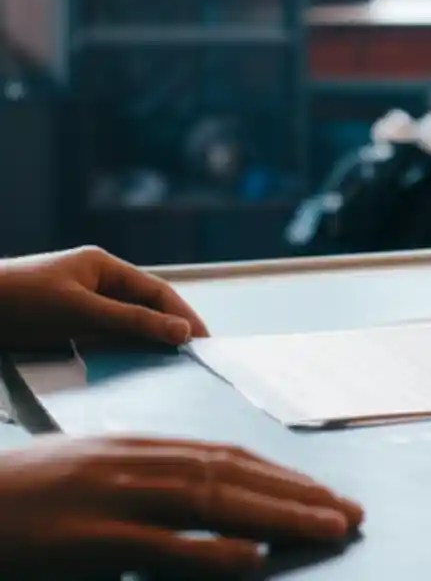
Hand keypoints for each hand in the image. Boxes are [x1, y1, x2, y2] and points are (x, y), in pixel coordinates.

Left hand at [0, 246, 209, 350]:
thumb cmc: (20, 301)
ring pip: (126, 324)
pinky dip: (122, 351)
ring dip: (147, 342)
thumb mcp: (80, 311)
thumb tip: (181, 332)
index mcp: (103, 267)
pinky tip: (134, 367)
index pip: (157, 291)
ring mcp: (80, 303)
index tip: (205, 340)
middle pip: (145, 306)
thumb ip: (131, 322)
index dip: (183, 315)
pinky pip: (104, 338)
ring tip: (173, 366)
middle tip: (197, 357)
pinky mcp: (65, 325)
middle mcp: (96, 282)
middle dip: (170, 329)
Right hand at [0, 435, 363, 579]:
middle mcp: (133, 464)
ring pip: (213, 501)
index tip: (325, 492)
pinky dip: (211, 553)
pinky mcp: (87, 539)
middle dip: (299, 494)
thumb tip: (201, 512)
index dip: (282, 474)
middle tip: (350, 512)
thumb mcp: (91, 480)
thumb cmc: (18, 500)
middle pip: (234, 473)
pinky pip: (160, 546)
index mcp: (136, 448)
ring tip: (329, 529)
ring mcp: (111, 499)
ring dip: (279, 516)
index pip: (227, 456)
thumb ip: (146, 490)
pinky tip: (253, 561)